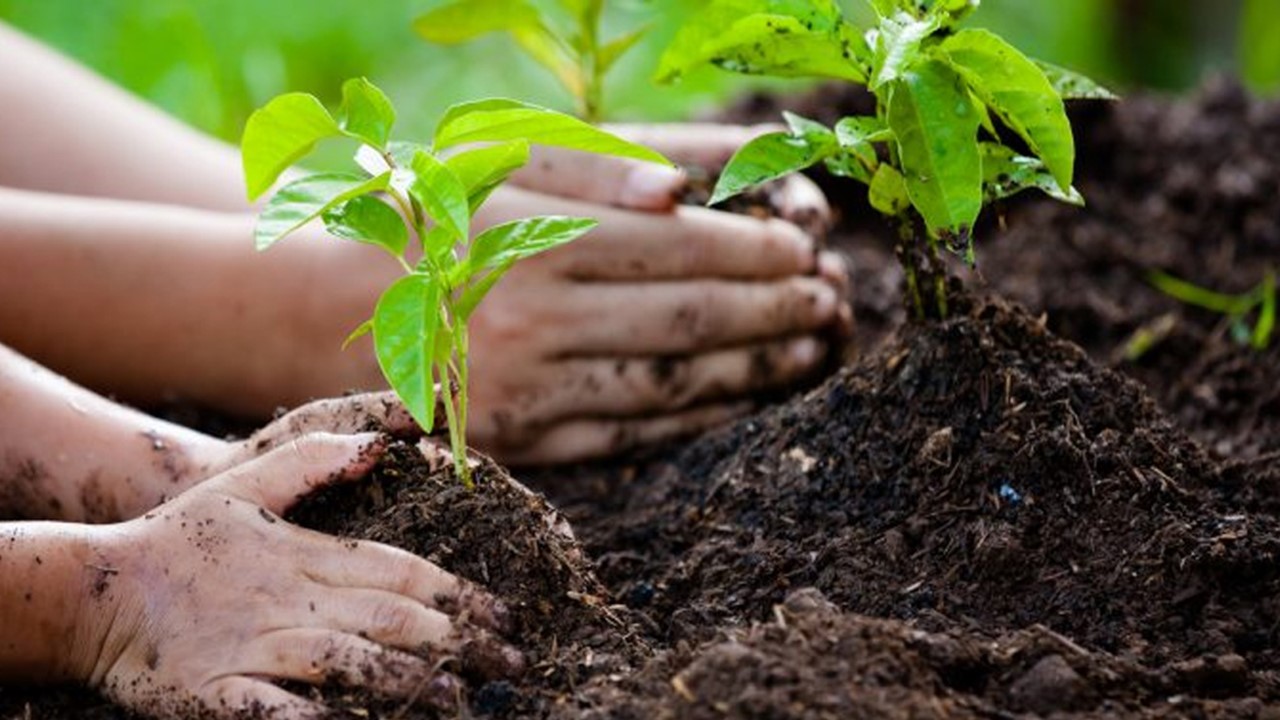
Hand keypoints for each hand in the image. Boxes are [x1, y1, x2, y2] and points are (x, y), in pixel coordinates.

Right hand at [78, 433, 520, 718]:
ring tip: (457, 696)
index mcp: (306, 555)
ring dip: (405, 679)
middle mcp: (291, 599)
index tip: (503, 616)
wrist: (95, 591)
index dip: (457, 593)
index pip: (400, 571)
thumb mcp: (246, 488)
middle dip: (457, 641)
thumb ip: (314, 464)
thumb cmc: (178, 539)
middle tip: (509, 664)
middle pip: (389, 616)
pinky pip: (276, 712)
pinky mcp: (218, 691)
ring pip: (346, 659)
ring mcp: (255, 645)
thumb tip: (380, 444)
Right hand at [461, 123, 850, 463]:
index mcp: (531, 239)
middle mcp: (530, 321)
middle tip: (829, 298)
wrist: (324, 310)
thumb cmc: (429, 219)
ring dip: (754, 371)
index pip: (677, 250)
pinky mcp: (520, 445)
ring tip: (809, 350)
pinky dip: (697, 419)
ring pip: (670, 386)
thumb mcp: (499, 162)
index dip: (755, 250)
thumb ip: (598, 161)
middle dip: (775, 310)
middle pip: (687, 322)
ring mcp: (525, 392)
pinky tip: (742, 398)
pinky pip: (629, 438)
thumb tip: (684, 188)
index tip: (806, 245)